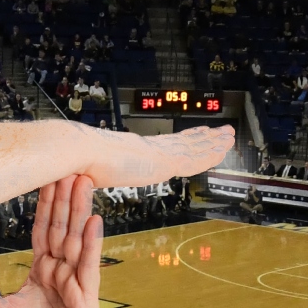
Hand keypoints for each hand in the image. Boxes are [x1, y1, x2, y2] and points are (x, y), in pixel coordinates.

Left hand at [0, 175, 102, 307]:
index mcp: (41, 271)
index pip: (43, 230)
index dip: (45, 205)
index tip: (46, 177)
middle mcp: (60, 272)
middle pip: (62, 228)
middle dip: (65, 199)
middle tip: (70, 167)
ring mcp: (75, 283)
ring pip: (77, 240)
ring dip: (80, 211)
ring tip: (84, 182)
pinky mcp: (86, 298)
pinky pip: (89, 266)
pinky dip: (91, 244)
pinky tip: (94, 222)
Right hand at [80, 124, 233, 187]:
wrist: (79, 152)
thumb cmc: (78, 162)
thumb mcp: (91, 170)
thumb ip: (94, 172)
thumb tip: (82, 177)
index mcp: (134, 149)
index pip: (166, 144)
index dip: (183, 139)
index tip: (195, 134)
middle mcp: (149, 147)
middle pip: (184, 142)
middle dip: (204, 137)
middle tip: (221, 131)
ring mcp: (157, 153)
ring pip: (194, 148)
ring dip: (213, 142)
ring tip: (229, 136)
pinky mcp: (162, 162)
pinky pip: (194, 159)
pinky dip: (210, 155)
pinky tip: (222, 151)